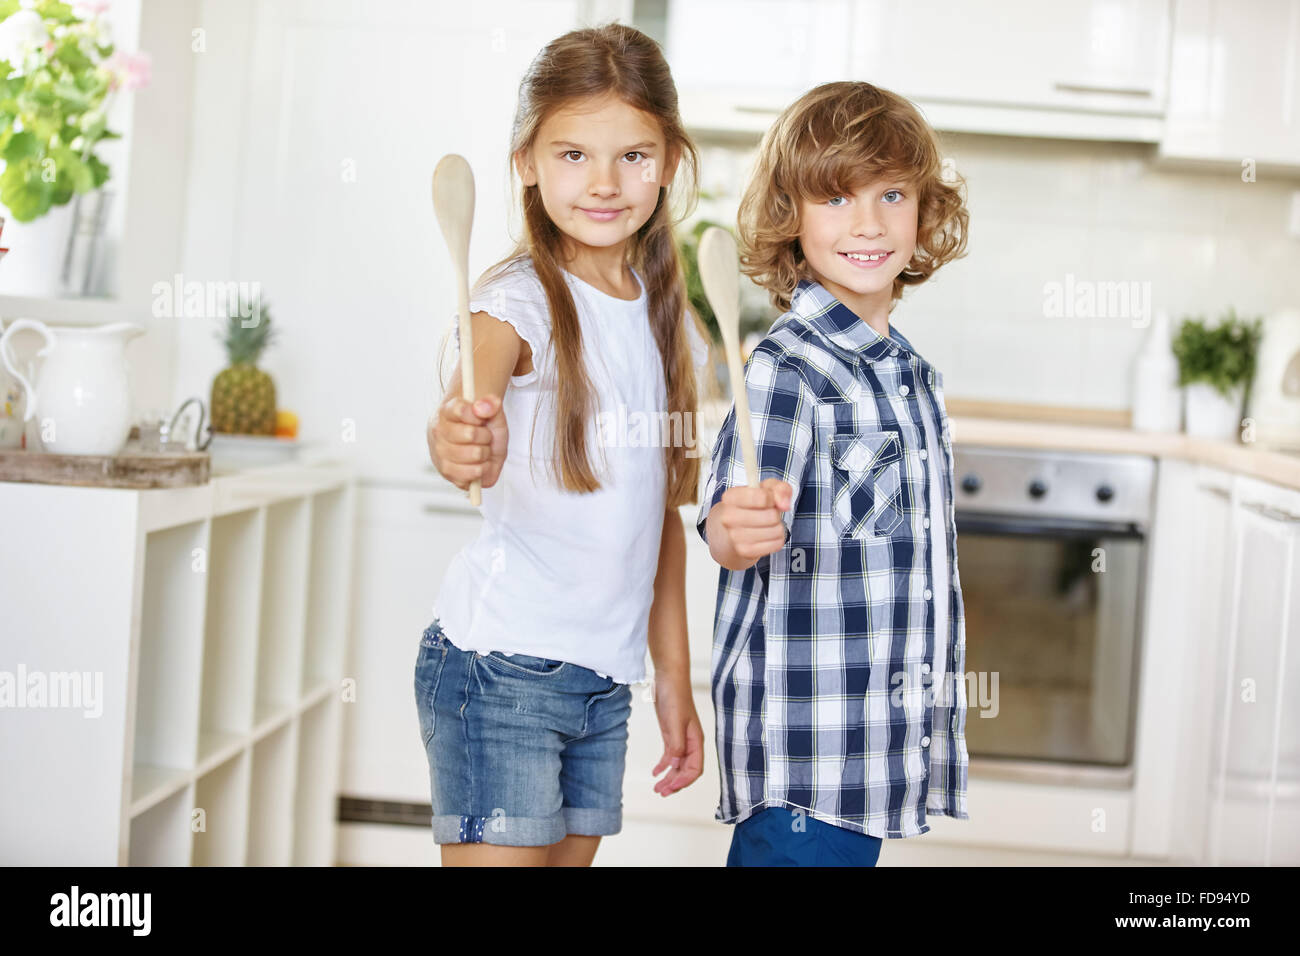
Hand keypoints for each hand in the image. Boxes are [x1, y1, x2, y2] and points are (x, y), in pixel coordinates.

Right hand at [427, 395, 507, 490]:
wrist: (475, 444)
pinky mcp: (446, 473)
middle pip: (470, 433)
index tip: (481, 418)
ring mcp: (439, 453)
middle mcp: (438, 432)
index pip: (460, 409)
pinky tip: (478, 464)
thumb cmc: (482, 426)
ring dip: (485, 454)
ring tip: (481, 450)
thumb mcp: (492, 411)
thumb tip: (481, 407)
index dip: (478, 415)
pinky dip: (481, 470)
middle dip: (486, 436)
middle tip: (483, 436)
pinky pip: (469, 475)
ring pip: (474, 454)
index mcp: (446, 411)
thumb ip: (491, 404)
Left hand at [651, 672, 703, 796]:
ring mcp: (681, 739)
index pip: (694, 769)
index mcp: (695, 741)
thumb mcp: (674, 722)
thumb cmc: (675, 697)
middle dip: (674, 783)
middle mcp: (690, 743)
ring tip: (657, 787)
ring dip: (668, 777)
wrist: (669, 678)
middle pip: (686, 770)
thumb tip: (673, 765)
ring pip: (677, 765)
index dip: (683, 781)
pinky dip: (663, 765)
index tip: (670, 788)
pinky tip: (655, 772)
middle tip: (660, 792)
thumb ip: (675, 745)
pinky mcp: (671, 734)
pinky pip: (669, 755)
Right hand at [713, 477, 792, 563]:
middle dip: (775, 514)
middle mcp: (728, 517)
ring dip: (777, 526)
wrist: (735, 528)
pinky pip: (776, 544)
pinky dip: (777, 539)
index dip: (772, 498)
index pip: (762, 497)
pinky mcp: (745, 551)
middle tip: (767, 513)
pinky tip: (767, 535)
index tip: (769, 500)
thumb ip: (780, 489)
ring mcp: (735, 536)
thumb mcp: (767, 488)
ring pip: (775, 530)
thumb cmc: (753, 504)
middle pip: (771, 516)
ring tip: (767, 524)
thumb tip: (784, 504)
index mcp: (730, 497)